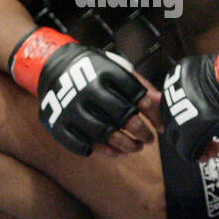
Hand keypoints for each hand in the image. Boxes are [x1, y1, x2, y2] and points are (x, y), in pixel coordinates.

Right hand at [10, 26, 152, 156]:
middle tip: (149, 139)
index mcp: (105, 72)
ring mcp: (71, 108)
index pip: (138, 96)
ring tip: (136, 147)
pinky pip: (84, 145)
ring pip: (106, 135)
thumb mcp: (118, 71)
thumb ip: (141, 88)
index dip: (153, 113)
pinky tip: (115, 150)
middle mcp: (87, 89)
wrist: (53, 67)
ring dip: (126, 146)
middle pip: (124, 117)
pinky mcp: (59, 124)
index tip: (158, 123)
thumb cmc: (95, 71)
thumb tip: (165, 106)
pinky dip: (103, 151)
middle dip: (142, 132)